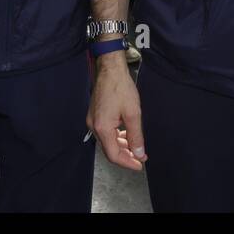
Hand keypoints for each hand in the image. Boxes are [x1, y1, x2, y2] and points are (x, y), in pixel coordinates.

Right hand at [87, 54, 145, 170]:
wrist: (110, 68)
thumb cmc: (121, 88)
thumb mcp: (133, 113)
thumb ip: (136, 136)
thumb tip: (139, 153)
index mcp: (102, 128)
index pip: (113, 154)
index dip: (127, 162)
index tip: (140, 164)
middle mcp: (94, 126)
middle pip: (109, 149)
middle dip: (126, 155)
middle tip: (141, 157)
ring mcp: (92, 120)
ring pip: (107, 141)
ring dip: (121, 146)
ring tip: (136, 146)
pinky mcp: (94, 115)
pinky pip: (105, 132)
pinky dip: (116, 136)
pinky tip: (126, 134)